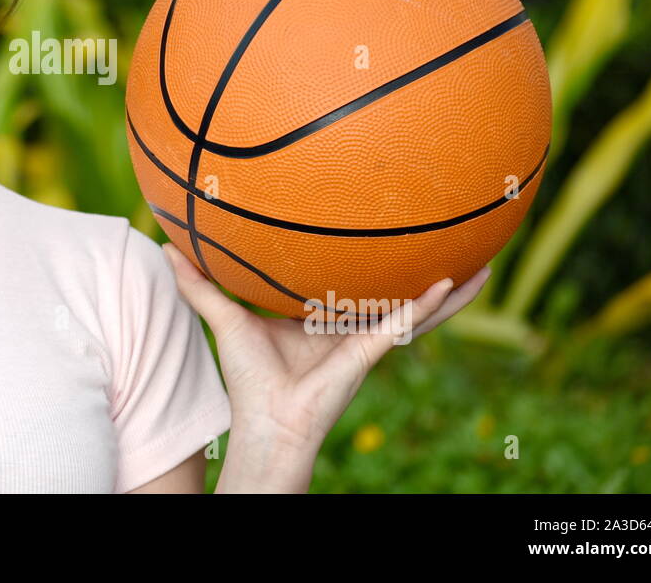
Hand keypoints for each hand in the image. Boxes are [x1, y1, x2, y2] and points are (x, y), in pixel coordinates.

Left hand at [163, 244, 489, 478]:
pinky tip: (451, 282)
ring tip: (484, 262)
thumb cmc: (249, 381)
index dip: (371, 258)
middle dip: (426, 267)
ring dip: (451, 290)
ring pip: (417, 308)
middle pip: (397, 290)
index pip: (354, 281)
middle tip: (453, 233)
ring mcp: (367, 339)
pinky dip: (428, 305)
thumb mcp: (225, 318)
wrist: (265, 423)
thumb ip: (200, 284)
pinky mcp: (370, 352)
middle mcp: (353, 325)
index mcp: (325, 315)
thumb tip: (166, 246)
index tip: (383, 226)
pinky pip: (405, 324)